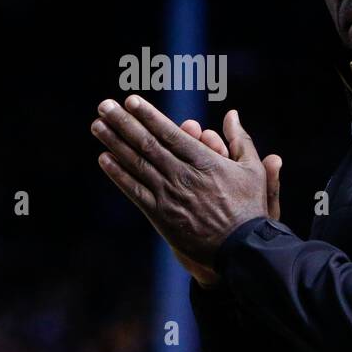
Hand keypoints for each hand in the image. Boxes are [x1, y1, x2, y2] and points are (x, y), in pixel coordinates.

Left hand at [91, 96, 282, 286]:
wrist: (241, 250)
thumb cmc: (249, 208)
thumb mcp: (253, 170)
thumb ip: (240, 139)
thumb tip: (233, 113)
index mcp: (204, 162)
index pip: (170, 133)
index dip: (148, 115)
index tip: (131, 100)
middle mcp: (182, 176)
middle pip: (147, 144)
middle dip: (124, 122)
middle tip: (104, 106)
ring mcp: (169, 196)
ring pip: (137, 164)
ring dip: (115, 143)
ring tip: (98, 126)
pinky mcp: (160, 215)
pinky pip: (135, 191)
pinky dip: (118, 175)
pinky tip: (104, 159)